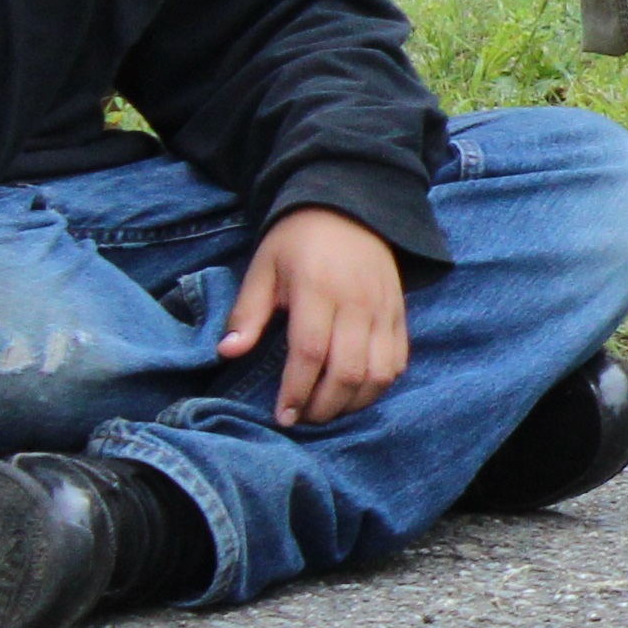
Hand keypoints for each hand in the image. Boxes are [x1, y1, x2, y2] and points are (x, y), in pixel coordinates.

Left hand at [223, 207, 407, 427]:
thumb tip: (227, 353)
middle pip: (348, 370)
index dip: (296, 390)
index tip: (283, 415)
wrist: (350, 209)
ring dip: (354, 402)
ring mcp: (384, 310)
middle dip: (324, 405)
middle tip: (303, 418)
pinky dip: (379, 385)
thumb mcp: (263, 268)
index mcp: (318, 289)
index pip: (310, 352)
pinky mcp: (400, 314)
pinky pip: (398, 361)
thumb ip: (247, 312)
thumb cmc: (297, 242)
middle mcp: (357, 302)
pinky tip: (356, 392)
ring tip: (329, 410)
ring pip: (378, 372)